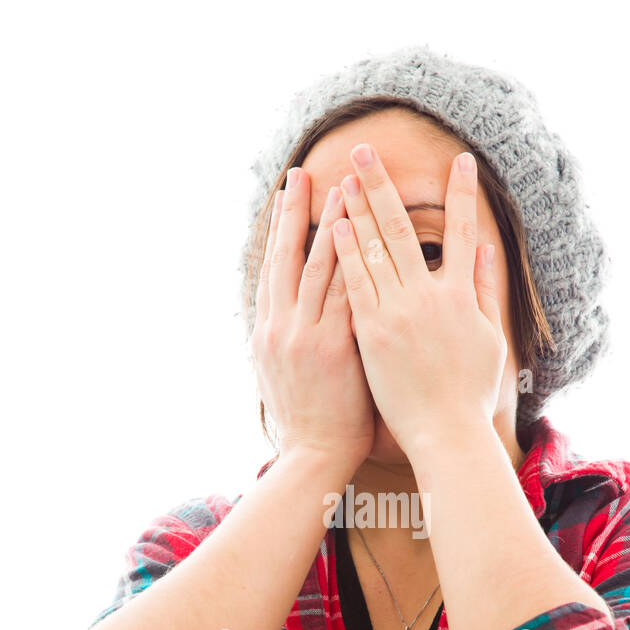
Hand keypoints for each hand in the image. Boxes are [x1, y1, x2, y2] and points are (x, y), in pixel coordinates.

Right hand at [251, 167, 375, 466]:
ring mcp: (304, 335)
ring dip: (329, 224)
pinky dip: (352, 262)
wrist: (313, 456)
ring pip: (316, 267)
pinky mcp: (332, 347)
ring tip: (341, 188)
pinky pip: (345, 294)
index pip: (272, 268)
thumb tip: (288, 319)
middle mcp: (281, 327)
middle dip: (294, 212)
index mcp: (267, 332)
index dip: (278, 229)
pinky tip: (361, 234)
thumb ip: (287, 341)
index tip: (285, 195)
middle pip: (286, 257)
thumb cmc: (307, 422)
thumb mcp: (281, 376)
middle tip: (301, 173)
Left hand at [332, 144, 505, 460]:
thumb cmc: (470, 395)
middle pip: (402, 228)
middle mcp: (428, 296)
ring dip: (356, 208)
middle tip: (366, 150)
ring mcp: (397, 312)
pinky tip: (333, 223)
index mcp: (461, 296)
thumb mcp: (488, 339)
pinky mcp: (370, 332)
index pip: (462, 232)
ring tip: (342, 174)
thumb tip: (484, 247)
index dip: (463, 194)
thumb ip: (483, 289)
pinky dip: (345, 251)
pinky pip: (354, 282)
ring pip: (373, 249)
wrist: (446, 435)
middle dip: (383, 185)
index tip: (461, 160)